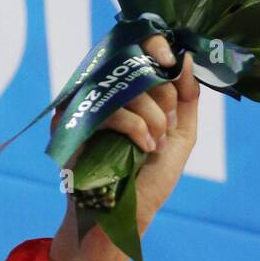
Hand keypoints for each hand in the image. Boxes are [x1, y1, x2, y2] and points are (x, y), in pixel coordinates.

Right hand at [50, 33, 200, 234]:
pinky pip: (112, 108)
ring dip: (154, 117)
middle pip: (135, 61)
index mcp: (129, 88)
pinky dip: (136, 128)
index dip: (157, 46)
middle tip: (168, 125)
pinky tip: (143, 147)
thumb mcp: (180, 135)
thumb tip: (184, 57)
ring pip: (128, 87)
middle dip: (163, 95)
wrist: (126, 215)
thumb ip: (186, 97)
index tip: (171, 61)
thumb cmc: (150, 178)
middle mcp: (105, 89)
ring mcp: (87, 102)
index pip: (138, 45)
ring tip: (155, 145)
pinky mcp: (73, 121)